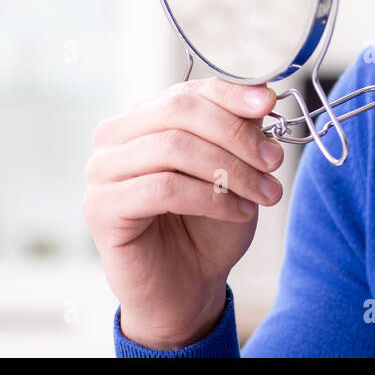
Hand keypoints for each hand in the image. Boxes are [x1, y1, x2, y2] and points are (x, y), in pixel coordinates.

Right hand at [83, 77, 283, 348]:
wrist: (188, 285)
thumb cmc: (209, 223)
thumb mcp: (236, 167)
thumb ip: (241, 129)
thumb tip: (263, 94)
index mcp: (145, 116)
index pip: (189, 88)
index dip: (232, 93)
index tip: (269, 103)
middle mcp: (115, 136)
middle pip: (180, 111)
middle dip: (236, 134)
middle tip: (274, 160)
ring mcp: (102, 170)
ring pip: (174, 148)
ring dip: (231, 170)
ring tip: (265, 192)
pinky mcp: (100, 207)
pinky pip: (163, 188)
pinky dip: (212, 198)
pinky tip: (240, 212)